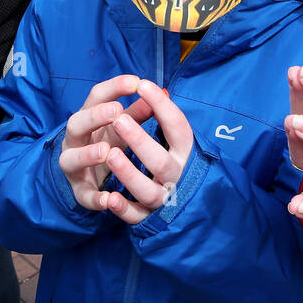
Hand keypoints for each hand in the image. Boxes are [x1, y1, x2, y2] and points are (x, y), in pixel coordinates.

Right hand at [58, 75, 152, 210]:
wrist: (83, 175)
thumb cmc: (107, 142)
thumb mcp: (121, 126)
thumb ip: (137, 112)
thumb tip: (161, 93)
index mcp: (88, 118)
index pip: (95, 96)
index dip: (113, 87)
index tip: (135, 81)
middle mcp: (75, 140)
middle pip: (76, 124)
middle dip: (95, 117)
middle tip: (117, 111)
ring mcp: (74, 167)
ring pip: (72, 160)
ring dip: (89, 155)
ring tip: (106, 151)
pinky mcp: (80, 193)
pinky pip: (84, 196)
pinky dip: (95, 199)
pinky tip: (109, 199)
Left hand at [102, 81, 194, 223]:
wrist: (192, 204)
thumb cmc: (177, 161)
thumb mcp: (175, 140)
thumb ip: (163, 118)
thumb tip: (153, 88)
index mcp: (186, 153)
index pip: (178, 128)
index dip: (162, 106)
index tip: (142, 84)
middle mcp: (177, 177)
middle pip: (160, 162)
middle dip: (139, 140)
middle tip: (119, 119)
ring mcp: (163, 199)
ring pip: (148, 191)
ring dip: (128, 174)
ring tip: (111, 154)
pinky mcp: (149, 217)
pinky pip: (137, 217)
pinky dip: (124, 210)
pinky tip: (110, 198)